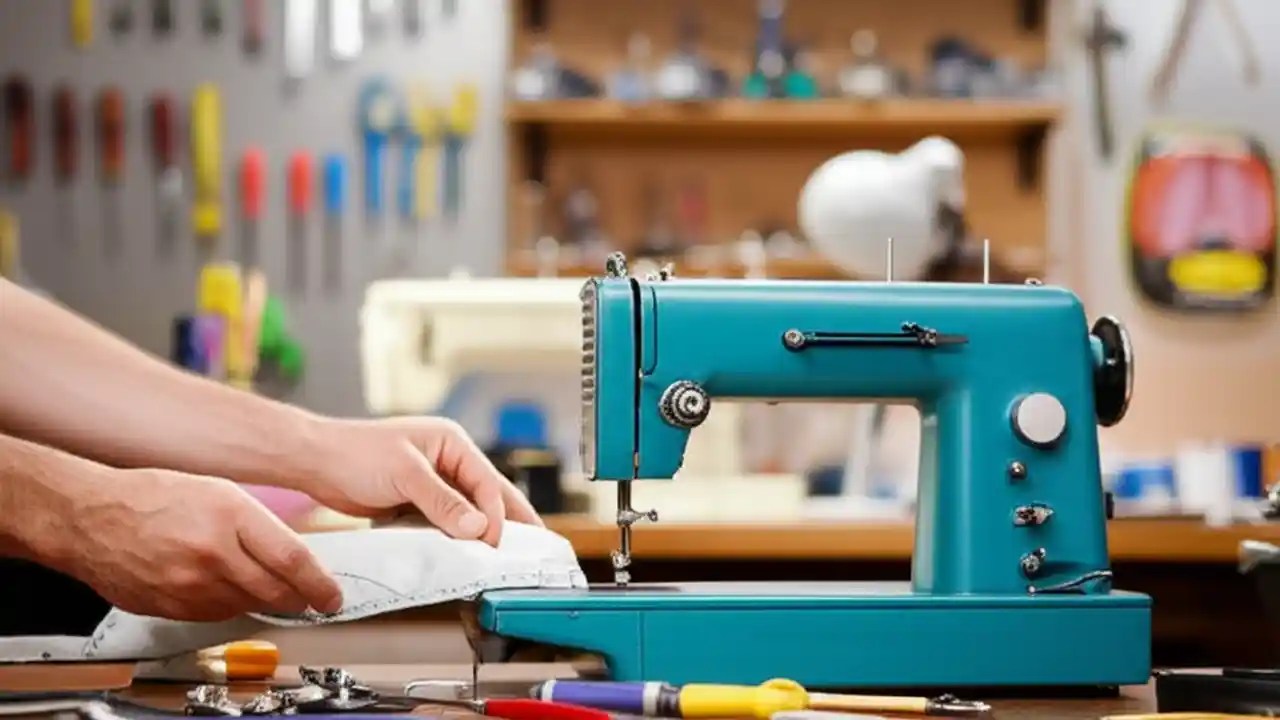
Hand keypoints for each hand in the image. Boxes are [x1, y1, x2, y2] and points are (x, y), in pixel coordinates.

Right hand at [63, 469, 342, 621]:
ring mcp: (189, 585)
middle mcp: (212, 554)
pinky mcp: (170, 607)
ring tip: (264, 585)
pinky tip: (225, 588)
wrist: (90, 518)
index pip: (292, 560)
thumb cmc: (153, 496)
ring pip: (248, 606)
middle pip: (275, 591)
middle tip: (311, 599)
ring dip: (264, 601)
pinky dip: (231, 606)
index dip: (319, 585)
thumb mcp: (218, 492)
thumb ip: (258, 526)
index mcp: (230, 515)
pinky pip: (216, 616)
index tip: (332, 596)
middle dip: (300, 599)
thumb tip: (294, 556)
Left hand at [301, 417, 541, 544]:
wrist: (315, 462)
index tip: (495, 544)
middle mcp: (448, 461)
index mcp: (452, 443)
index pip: (487, 483)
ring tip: (500, 558)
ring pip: (467, 512)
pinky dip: (455, 538)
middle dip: (507, 520)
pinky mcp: (416, 501)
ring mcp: (433, 482)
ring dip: (479, 533)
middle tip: (533, 548)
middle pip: (487, 495)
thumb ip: (443, 502)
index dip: (495, 515)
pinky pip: (445, 522)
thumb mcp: (405, 475)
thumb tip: (477, 527)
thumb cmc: (355, 454)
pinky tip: (464, 555)